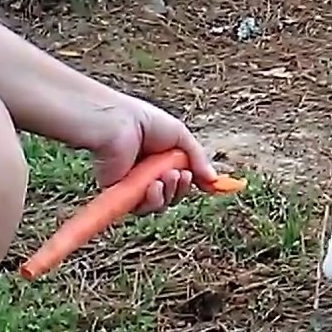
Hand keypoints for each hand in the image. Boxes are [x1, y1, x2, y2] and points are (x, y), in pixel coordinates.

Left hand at [85, 94, 217, 215]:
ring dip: (168, 193)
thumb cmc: (145, 122)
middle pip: (173, 194)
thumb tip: (213, 181)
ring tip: (166, 177)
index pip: (181, 177)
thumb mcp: (180, 136)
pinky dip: (152, 200)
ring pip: (159, 204)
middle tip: (181, 175)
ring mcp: (134, 184)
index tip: (208, 185)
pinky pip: (142, 208)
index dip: (193, 182)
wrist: (118, 125)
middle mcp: (147, 171)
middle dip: (181, 187)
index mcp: (161, 156)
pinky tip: (153, 185)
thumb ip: (198, 159)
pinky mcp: (120, 193)